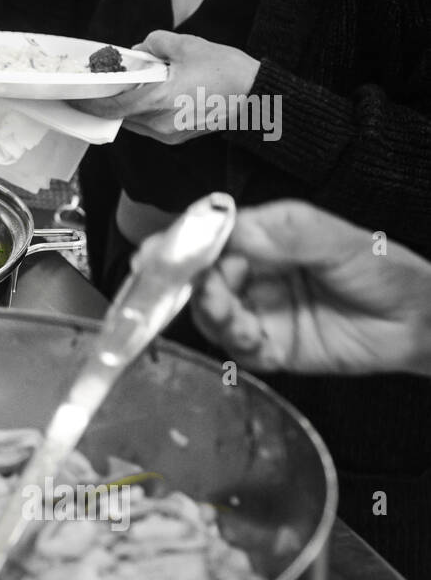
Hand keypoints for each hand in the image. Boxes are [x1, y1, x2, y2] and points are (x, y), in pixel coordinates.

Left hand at [71, 31, 260, 143]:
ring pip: (133, 121)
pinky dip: (143, 111)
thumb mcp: (188, 45)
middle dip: (108, 100)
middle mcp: (158, 123)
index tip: (73, 96)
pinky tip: (150, 95)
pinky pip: (148, 126)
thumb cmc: (226, 71)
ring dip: (126, 105)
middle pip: (119, 115)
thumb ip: (156, 45)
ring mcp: (167, 134)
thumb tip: (139, 50)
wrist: (257, 96)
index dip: (88, 103)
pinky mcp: (176, 138)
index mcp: (157, 101)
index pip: (110, 107)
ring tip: (129, 85)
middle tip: (101, 84)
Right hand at [189, 201, 430, 375]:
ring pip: (214, 315)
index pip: (218, 238)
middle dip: (199, 284)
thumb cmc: (383, 271)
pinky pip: (240, 350)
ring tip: (225, 313)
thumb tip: (236, 229)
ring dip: (212, 314)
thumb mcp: (340, 242)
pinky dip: (237, 345)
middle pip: (206, 279)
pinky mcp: (272, 349)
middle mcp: (256, 275)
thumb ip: (289, 234)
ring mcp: (261, 312)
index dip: (193, 244)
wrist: (419, 322)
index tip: (174, 250)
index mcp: (267, 240)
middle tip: (208, 289)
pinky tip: (250, 338)